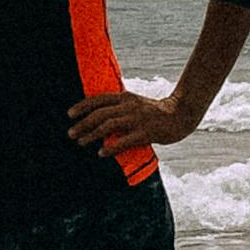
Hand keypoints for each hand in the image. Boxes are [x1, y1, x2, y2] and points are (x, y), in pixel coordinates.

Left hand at [65, 86, 191, 152]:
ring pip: (108, 125)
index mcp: (125, 97)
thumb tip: (100, 118)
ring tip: (81, 142)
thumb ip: (119, 107)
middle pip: (100, 114)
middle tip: (71, 133)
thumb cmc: (155, 112)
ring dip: (92, 134)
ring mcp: (137, 119)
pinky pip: (124, 140)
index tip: (70, 114)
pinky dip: (111, 146)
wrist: (180, 114)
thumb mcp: (135, 103)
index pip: (99, 99)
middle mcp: (128, 106)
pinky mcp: (145, 132)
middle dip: (83, 124)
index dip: (82, 106)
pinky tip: (101, 152)